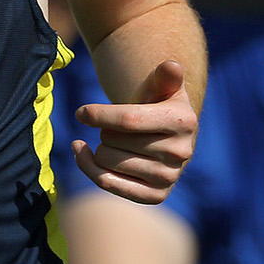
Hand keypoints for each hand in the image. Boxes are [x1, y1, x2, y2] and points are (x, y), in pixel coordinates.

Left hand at [71, 60, 197, 204]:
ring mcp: (169, 177)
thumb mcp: (162, 85)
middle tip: (115, 127)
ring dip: (99, 147)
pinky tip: (83, 153)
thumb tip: (171, 66)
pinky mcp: (156, 196)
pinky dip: (88, 167)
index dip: (98, 115)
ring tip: (112, 140)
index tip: (80, 112)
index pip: (128, 120)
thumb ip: (164, 75)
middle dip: (104, 129)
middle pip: (112, 141)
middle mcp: (181, 153)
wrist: (168, 136)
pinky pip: (107, 183)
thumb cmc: (157, 103)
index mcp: (184, 121)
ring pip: (106, 160)